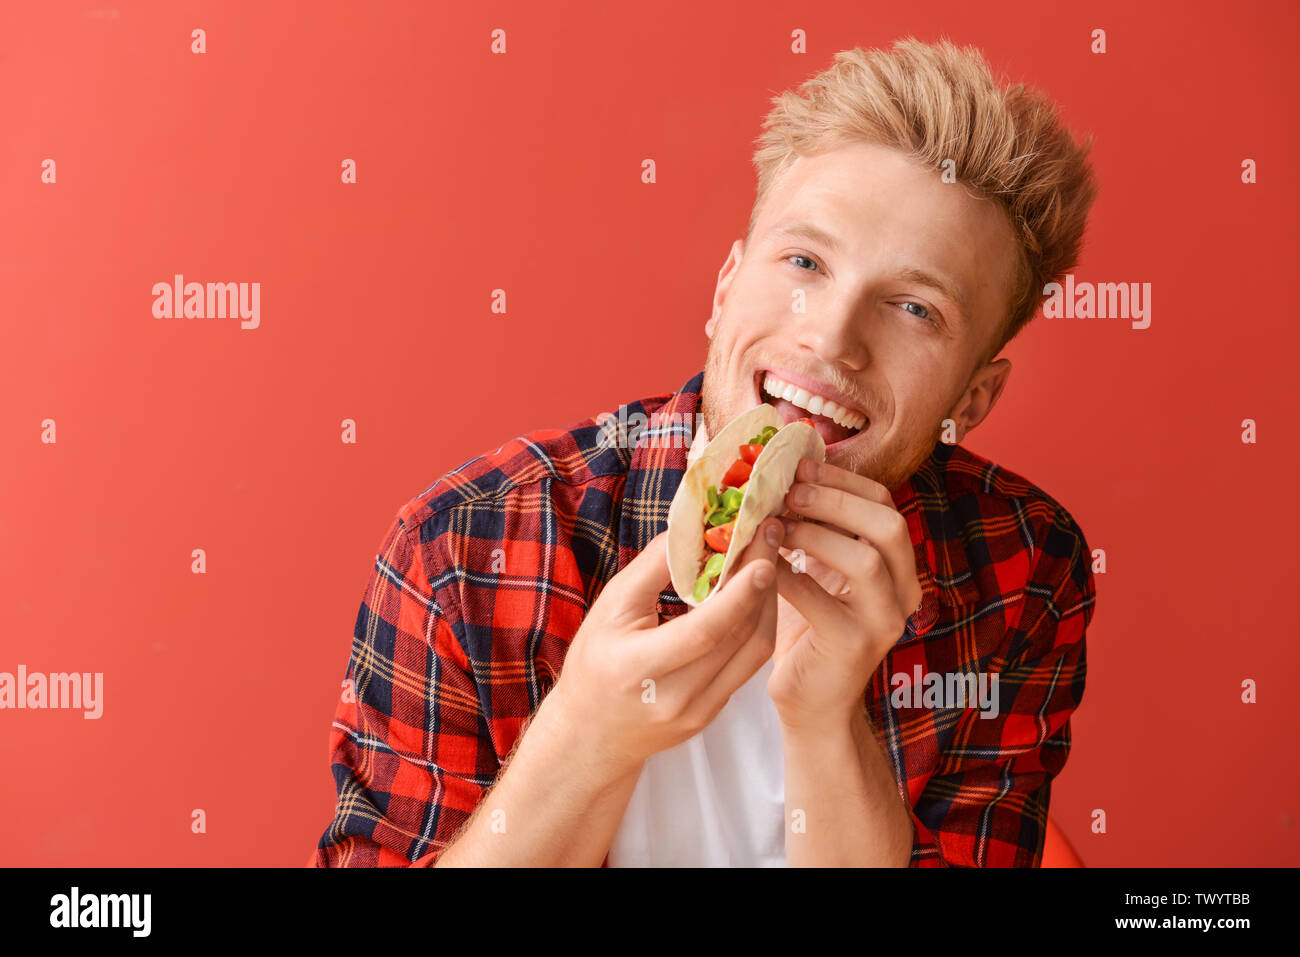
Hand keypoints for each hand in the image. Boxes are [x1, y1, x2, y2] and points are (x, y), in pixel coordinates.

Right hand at [547, 520, 784, 775]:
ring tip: (765, 560)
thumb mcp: (609, 608)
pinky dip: (756, 625)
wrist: (594, 732)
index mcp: (639, 669)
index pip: (704, 631)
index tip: (761, 556)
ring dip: (767, 602)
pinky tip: (754, 596)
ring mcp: (700, 711)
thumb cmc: (594, 662)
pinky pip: (748, 664)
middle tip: (767, 537)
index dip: (739, 593)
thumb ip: (653, 567)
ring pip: (754, 651)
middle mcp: (676, 697)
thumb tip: (694, 527)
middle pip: (739, 638)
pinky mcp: (714, 712)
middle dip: (761, 583)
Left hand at [768, 459, 923, 730]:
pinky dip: (787, 576)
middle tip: (788, 492)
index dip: (843, 481)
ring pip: (863, 561)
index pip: (885, 505)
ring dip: (813, 535)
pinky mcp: (854, 647)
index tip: (800, 466)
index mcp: (898, 566)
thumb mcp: (817, 569)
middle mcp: (904, 591)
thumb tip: (785, 470)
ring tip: (774, 527)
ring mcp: (884, 621)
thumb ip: (815, 528)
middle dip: (835, 501)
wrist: (812, 702)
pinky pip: (821, 601)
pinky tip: (761, 568)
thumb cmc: (808, 627)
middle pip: (888, 525)